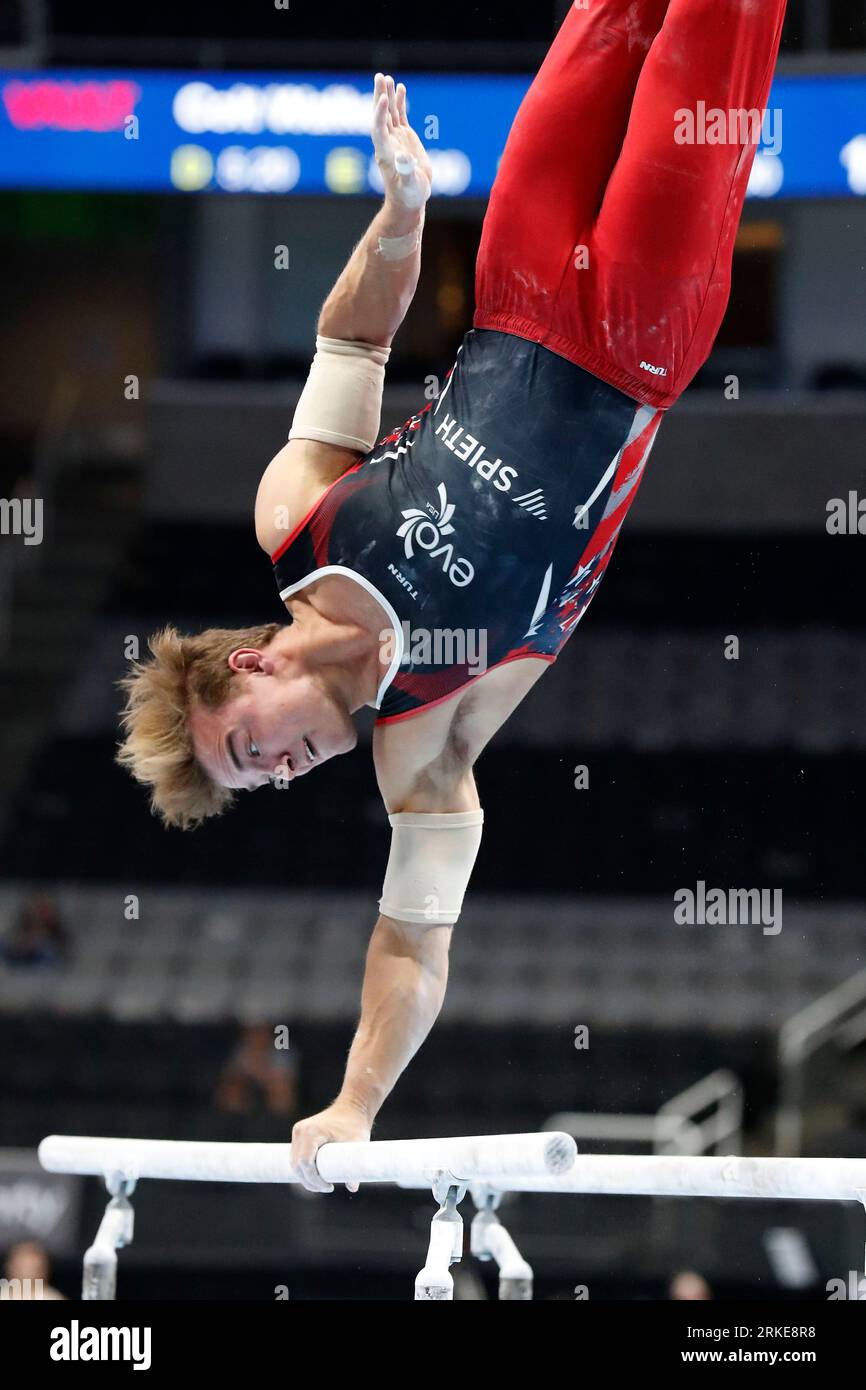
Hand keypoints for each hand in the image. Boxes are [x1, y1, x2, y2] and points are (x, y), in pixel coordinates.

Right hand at [290, 1100, 371, 1193]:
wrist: (353, 1106)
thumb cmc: (355, 1124)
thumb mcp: (356, 1144)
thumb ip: (353, 1166)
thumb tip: (353, 1188)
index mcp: (310, 1132)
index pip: (305, 1163)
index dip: (314, 1180)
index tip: (329, 1187)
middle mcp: (300, 1131)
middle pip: (297, 1165)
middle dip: (309, 1181)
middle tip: (327, 1188)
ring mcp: (298, 1132)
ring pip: (295, 1162)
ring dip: (306, 1176)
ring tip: (324, 1184)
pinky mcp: (300, 1134)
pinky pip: (297, 1156)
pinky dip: (305, 1168)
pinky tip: (317, 1175)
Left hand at [371, 73, 432, 211]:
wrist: (411, 198)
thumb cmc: (409, 195)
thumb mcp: (410, 185)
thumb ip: (406, 171)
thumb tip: (403, 156)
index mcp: (385, 152)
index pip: (379, 128)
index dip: (379, 114)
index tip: (383, 99)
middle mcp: (387, 142)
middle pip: (381, 115)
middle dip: (380, 96)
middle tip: (379, 77)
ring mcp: (395, 138)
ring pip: (389, 112)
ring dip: (387, 95)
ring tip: (387, 77)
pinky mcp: (404, 137)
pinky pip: (400, 116)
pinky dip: (399, 102)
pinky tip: (400, 88)